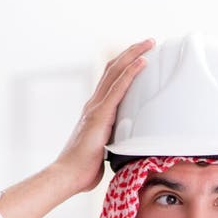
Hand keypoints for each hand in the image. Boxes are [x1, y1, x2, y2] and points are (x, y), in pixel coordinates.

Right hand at [54, 38, 153, 193]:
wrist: (67, 176)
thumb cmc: (84, 169)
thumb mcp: (105, 150)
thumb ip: (115, 142)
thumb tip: (129, 148)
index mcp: (95, 111)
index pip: (111, 80)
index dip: (125, 65)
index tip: (141, 55)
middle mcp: (94, 104)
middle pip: (113, 68)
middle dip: (132, 51)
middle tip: (150, 41)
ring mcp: (95, 108)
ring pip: (116, 72)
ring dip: (134, 54)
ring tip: (150, 43)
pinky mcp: (99, 116)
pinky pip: (118, 89)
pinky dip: (131, 73)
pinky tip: (143, 62)